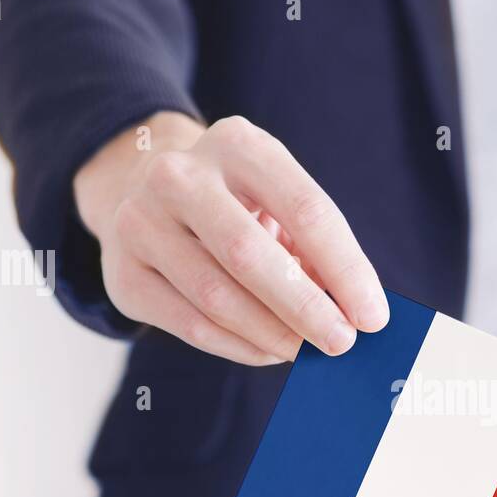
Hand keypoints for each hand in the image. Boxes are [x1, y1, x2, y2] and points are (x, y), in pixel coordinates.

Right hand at [73, 112, 388, 363]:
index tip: (374, 316)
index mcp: (238, 144)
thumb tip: (354, 314)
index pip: (305, 210)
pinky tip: (269, 351)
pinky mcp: (122, 274)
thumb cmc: (237, 204)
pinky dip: (239, 346)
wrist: (143, 191)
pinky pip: (190, 324)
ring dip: (273, 334)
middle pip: (249, 253)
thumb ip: (313, 250)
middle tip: (342, 343)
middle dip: (305, 307)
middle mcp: (179, 176)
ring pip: (216, 296)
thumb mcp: (276, 201)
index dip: (345, 268)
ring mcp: (140, 222)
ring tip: (306, 352)